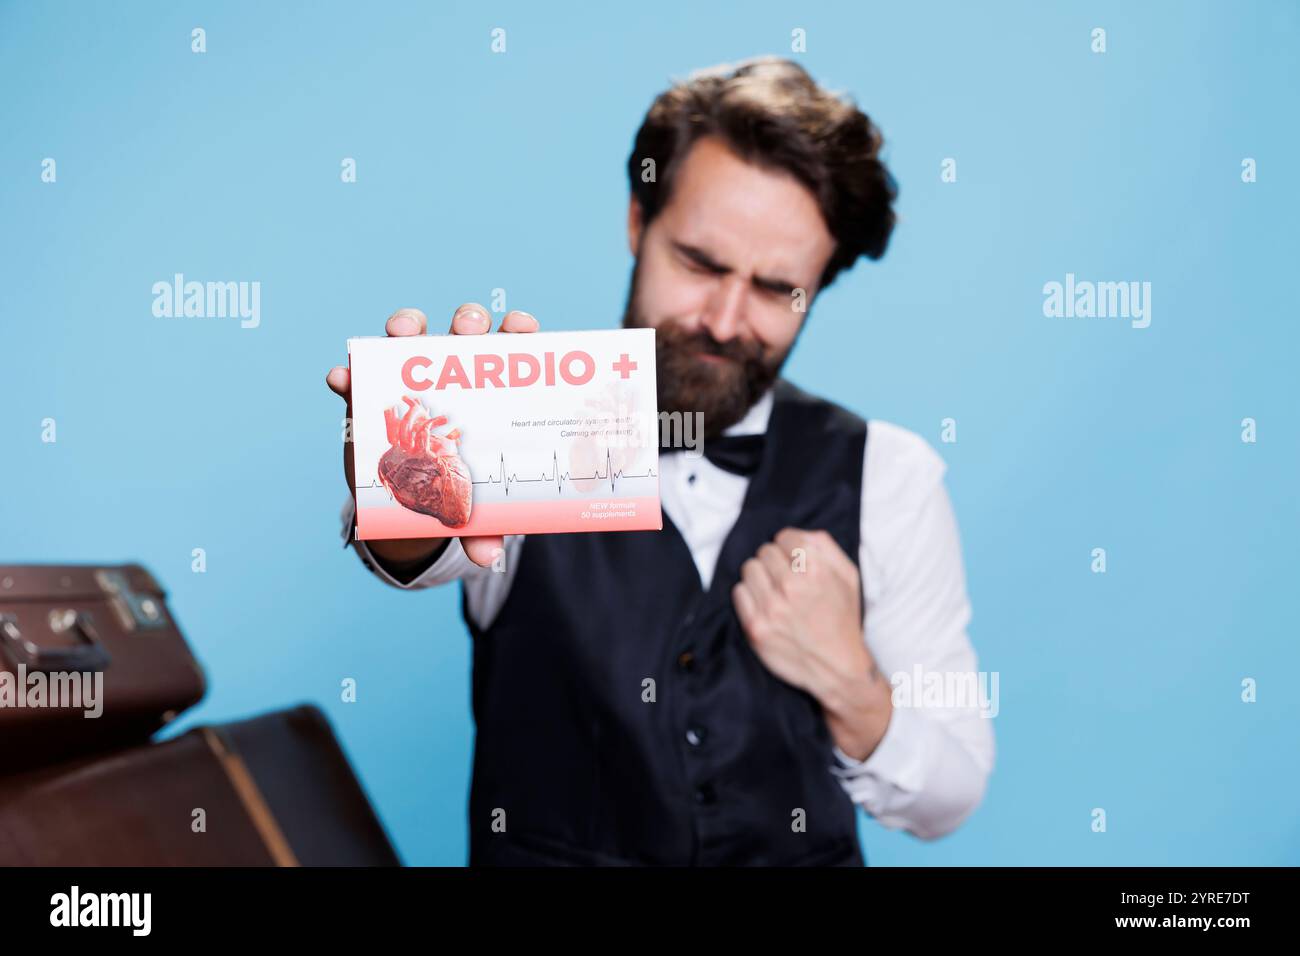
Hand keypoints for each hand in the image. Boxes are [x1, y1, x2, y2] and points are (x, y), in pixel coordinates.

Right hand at [326, 303, 540, 567]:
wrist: (414, 497)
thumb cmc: (462, 489)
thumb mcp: (478, 508)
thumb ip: (486, 526)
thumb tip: (490, 557)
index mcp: (497, 387)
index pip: (514, 346)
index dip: (519, 329)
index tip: (520, 328)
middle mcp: (458, 372)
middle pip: (465, 331)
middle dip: (466, 322)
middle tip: (464, 331)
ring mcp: (412, 377)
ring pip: (413, 336)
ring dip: (408, 327)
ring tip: (402, 335)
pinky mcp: (373, 391)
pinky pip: (360, 374)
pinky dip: (351, 373)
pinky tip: (344, 378)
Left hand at [731, 527, 892, 760]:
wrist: (838, 667)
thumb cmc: (842, 619)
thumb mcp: (848, 576)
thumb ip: (825, 546)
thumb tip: (797, 533)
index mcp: (816, 569)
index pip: (784, 536)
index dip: (789, 548)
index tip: (792, 561)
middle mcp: (792, 585)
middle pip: (764, 552)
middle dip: (773, 562)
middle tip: (783, 579)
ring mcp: (772, 607)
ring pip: (749, 569)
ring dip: (759, 577)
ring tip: (772, 592)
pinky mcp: (756, 627)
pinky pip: (738, 592)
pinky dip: (748, 597)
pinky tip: (764, 606)